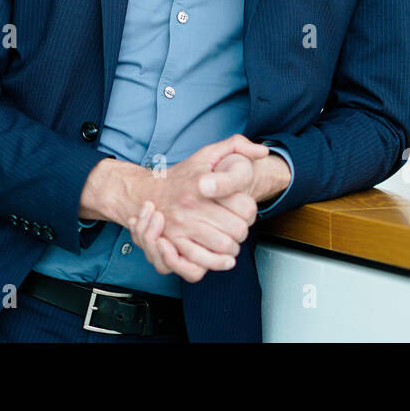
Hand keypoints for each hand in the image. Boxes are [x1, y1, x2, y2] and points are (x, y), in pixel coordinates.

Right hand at [124, 137, 267, 281]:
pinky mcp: (172, 244)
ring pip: (224, 248)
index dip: (251, 211)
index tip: (244, 208)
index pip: (246, 207)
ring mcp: (180, 227)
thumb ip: (236, 146)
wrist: (147, 192)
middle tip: (236, 227)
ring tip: (229, 240)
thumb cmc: (183, 175)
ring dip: (232, 248)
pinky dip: (214, 264)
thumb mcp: (208, 154)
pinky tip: (219, 257)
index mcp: (202, 184)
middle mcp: (190, 206)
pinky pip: (200, 264)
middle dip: (242, 231)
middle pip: (238, 231)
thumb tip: (262, 152)